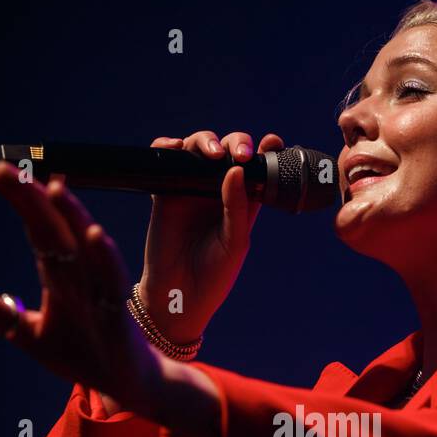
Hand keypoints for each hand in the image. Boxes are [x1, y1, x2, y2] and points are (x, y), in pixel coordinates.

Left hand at [0, 162, 192, 419]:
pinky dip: (105, 258)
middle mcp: (81, 273)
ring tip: (55, 187)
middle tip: (6, 169)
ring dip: (73, 216)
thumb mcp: (32, 336)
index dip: (19, 201)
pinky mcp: (119, 314)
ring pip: (86, 246)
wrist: (130, 384)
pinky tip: (95, 235)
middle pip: (57, 227)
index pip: (37, 228)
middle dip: (33, 198)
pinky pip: (112, 282)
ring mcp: (102, 290)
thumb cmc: (86, 353)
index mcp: (60, 274)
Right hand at [141, 129, 283, 339]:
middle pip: (227, 150)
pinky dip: (167, 146)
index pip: (255, 168)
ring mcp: (191, 189)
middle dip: (236, 143)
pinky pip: (165, 160)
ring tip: (212, 153)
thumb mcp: (235, 241)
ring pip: (198, 149)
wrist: (179, 295)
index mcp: (242, 201)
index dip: (263, 150)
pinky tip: (175, 147)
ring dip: (205, 141)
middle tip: (241, 154)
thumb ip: (238, 205)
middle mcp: (217, 191)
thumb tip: (236, 168)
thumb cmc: (214, 275)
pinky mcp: (165, 191)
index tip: (272, 142)